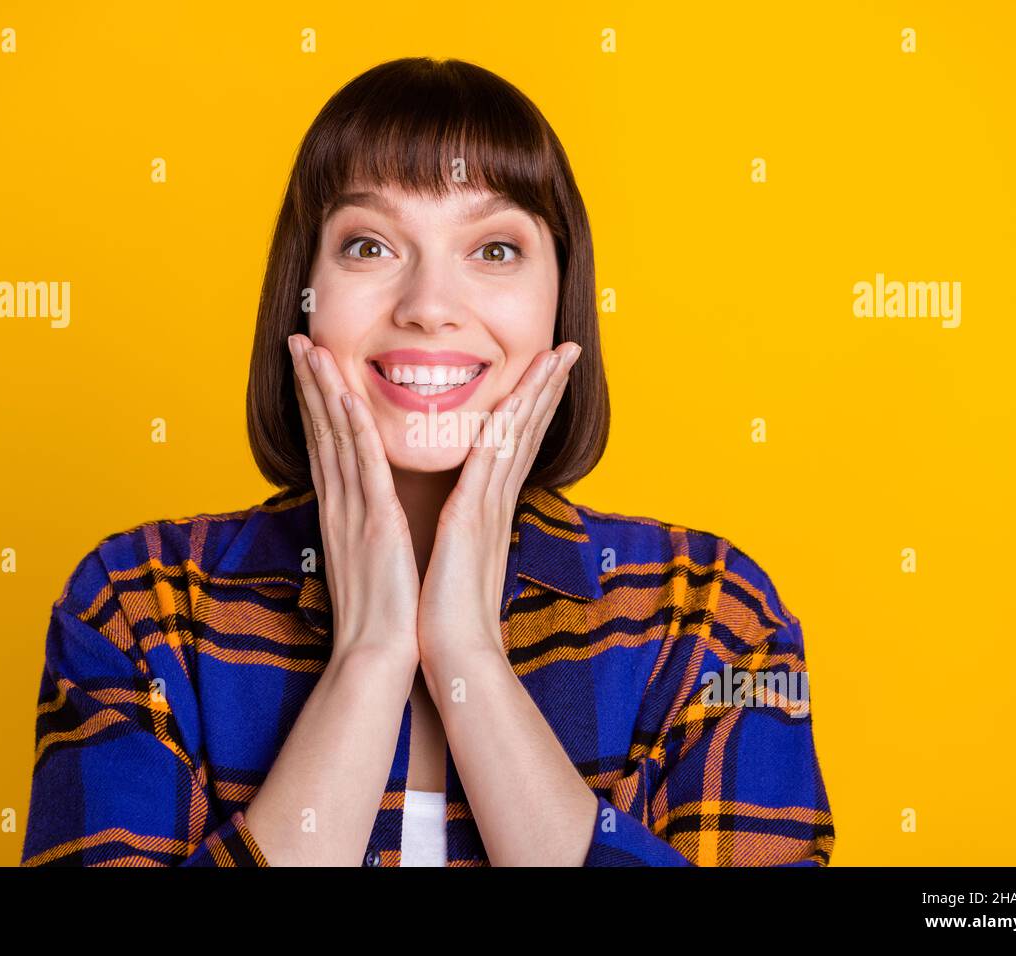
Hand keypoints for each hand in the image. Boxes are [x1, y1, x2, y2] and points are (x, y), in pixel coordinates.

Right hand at [288, 333, 419, 674]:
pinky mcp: (376, 523)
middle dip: (309, 385)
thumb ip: (368, 532)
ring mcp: (354, 512)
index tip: (310, 370)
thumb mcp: (372, 563)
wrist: (381, 657)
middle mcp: (341, 507)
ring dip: (322, 391)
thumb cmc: (382, 618)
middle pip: (321, 433)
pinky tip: (344, 394)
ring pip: (335, 438)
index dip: (315, 406)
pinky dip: (351, 427)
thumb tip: (372, 516)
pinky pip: (361, 466)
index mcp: (344, 515)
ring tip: (309, 349)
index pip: (327, 448)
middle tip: (298, 341)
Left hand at [416, 341, 581, 672]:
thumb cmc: (447, 612)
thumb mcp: (454, 557)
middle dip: (548, 386)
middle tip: (568, 348)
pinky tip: (512, 397)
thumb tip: (458, 520)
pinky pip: (488, 460)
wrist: (454, 654)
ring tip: (557, 355)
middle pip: (526, 430)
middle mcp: (494, 501)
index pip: (514, 443)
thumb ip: (460, 531)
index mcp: (487, 508)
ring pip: (516, 435)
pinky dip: (502, 425)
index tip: (545, 371)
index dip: (531, 404)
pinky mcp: (471, 518)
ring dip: (536, 391)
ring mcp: (487, 507)